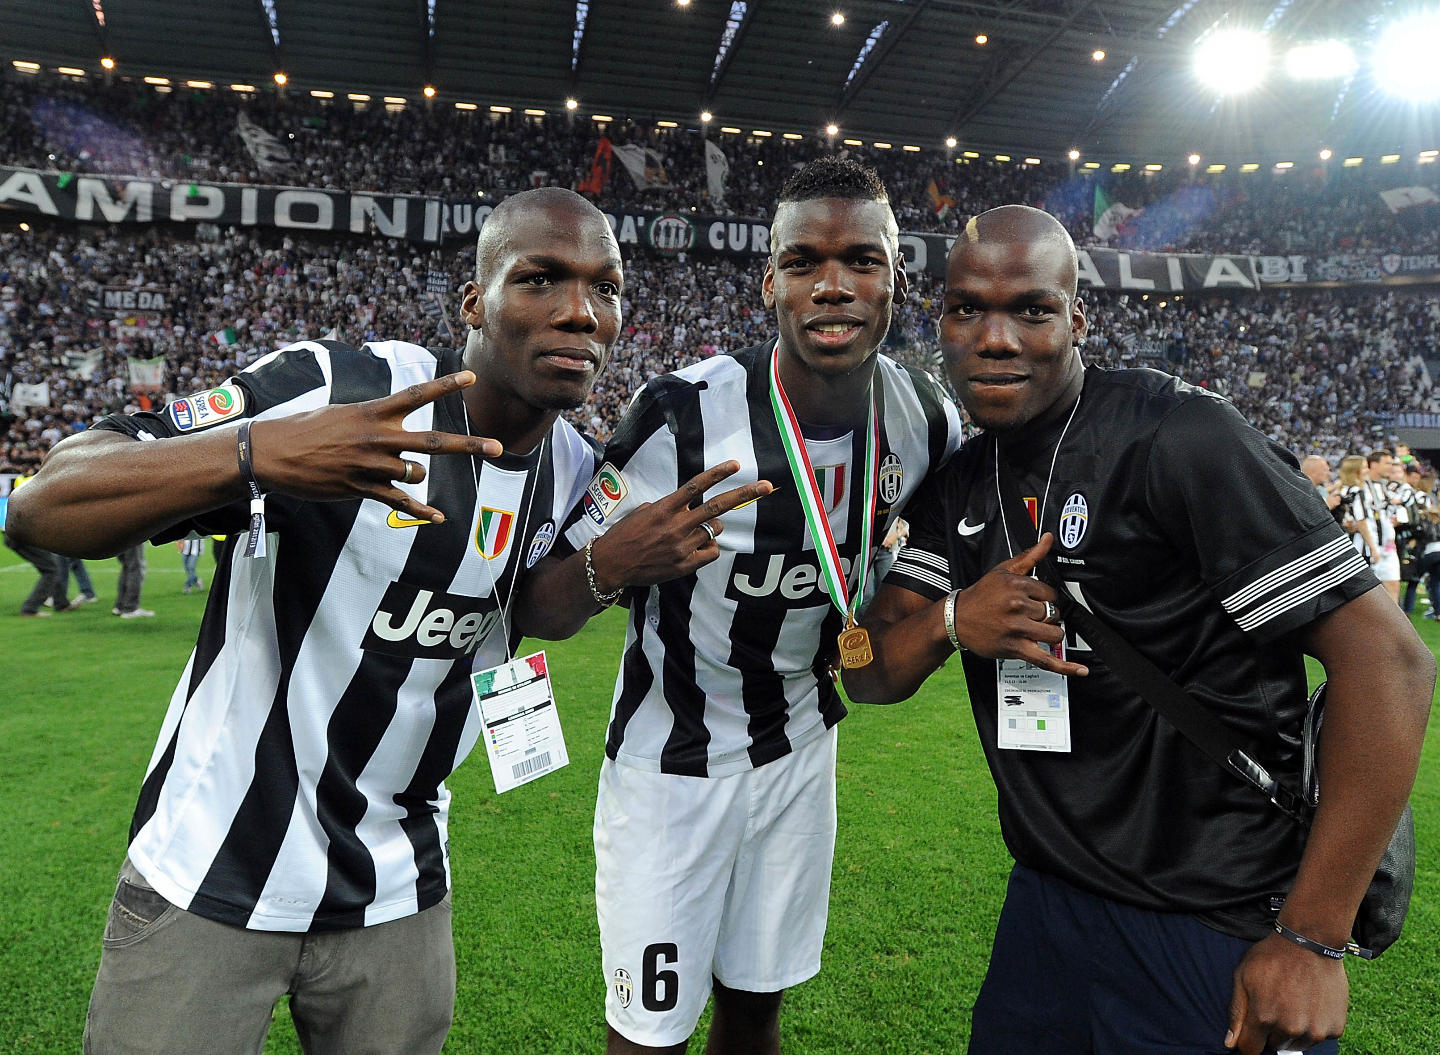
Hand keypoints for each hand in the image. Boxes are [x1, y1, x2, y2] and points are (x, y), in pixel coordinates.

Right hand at [248, 371, 500, 523]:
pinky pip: (400, 502)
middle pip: (434, 442)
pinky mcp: (362, 488)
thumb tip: (393, 422)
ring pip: (415, 473)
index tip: (472, 376)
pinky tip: (440, 517)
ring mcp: (372, 465)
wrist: (271, 454)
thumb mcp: (341, 411)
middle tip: (497, 448)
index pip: (417, 395)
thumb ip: (372, 417)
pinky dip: (422, 510)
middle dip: (469, 445)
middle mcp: (378, 437)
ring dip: (414, 475)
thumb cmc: (304, 428)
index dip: (446, 385)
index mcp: (373, 412)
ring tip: (392, 471)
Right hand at [590, 461, 772, 591]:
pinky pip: (711, 552)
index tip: (736, 465)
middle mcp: (676, 525)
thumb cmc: (625, 536)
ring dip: (714, 526)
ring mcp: (682, 546)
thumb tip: (685, 505)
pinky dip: (710, 547)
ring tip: (698, 529)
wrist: (611, 565)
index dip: (718, 474)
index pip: (696, 486)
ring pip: (715, 530)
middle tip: (766, 486)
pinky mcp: (685, 564)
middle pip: (717, 506)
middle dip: (745, 495)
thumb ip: (666, 506)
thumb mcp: (642, 512)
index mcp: (665, 508)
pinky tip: (697, 547)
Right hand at [950, 533, 1088, 675]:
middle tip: (1028, 616)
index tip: (1033, 601)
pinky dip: (1064, 666)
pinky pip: (1045, 659)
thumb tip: (1048, 539)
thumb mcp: (1003, 571)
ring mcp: (1017, 628)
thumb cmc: (981, 596)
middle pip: (1053, 614)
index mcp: (1017, 585)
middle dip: (1046, 616)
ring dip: (1049, 634)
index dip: (1045, 599)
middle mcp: (1018, 606)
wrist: (956, 619)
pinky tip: (1080, 671)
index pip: (1051, 594)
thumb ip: (1030, 556)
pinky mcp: (1015, 648)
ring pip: (1054, 633)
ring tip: (1034, 630)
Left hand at [1226, 932, 1347, 1052]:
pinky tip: (1311, 1003)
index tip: (1252, 1028)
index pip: (1250, 1049)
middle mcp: (1290, 1029)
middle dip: (1271, 1031)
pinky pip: (1318, 1037)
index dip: (1248, 1039)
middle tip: (1276, 1004)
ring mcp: (1315, 1031)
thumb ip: (1236, 1013)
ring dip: (1293, 1031)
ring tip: (1293, 1002)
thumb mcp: (1242, 977)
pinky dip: (1314, 1026)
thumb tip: (1230, 1044)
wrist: (1310, 942)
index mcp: (1263, 1017)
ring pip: (1296, 1045)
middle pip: (1273, 1046)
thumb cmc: (1272, 957)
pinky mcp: (1334, 1029)